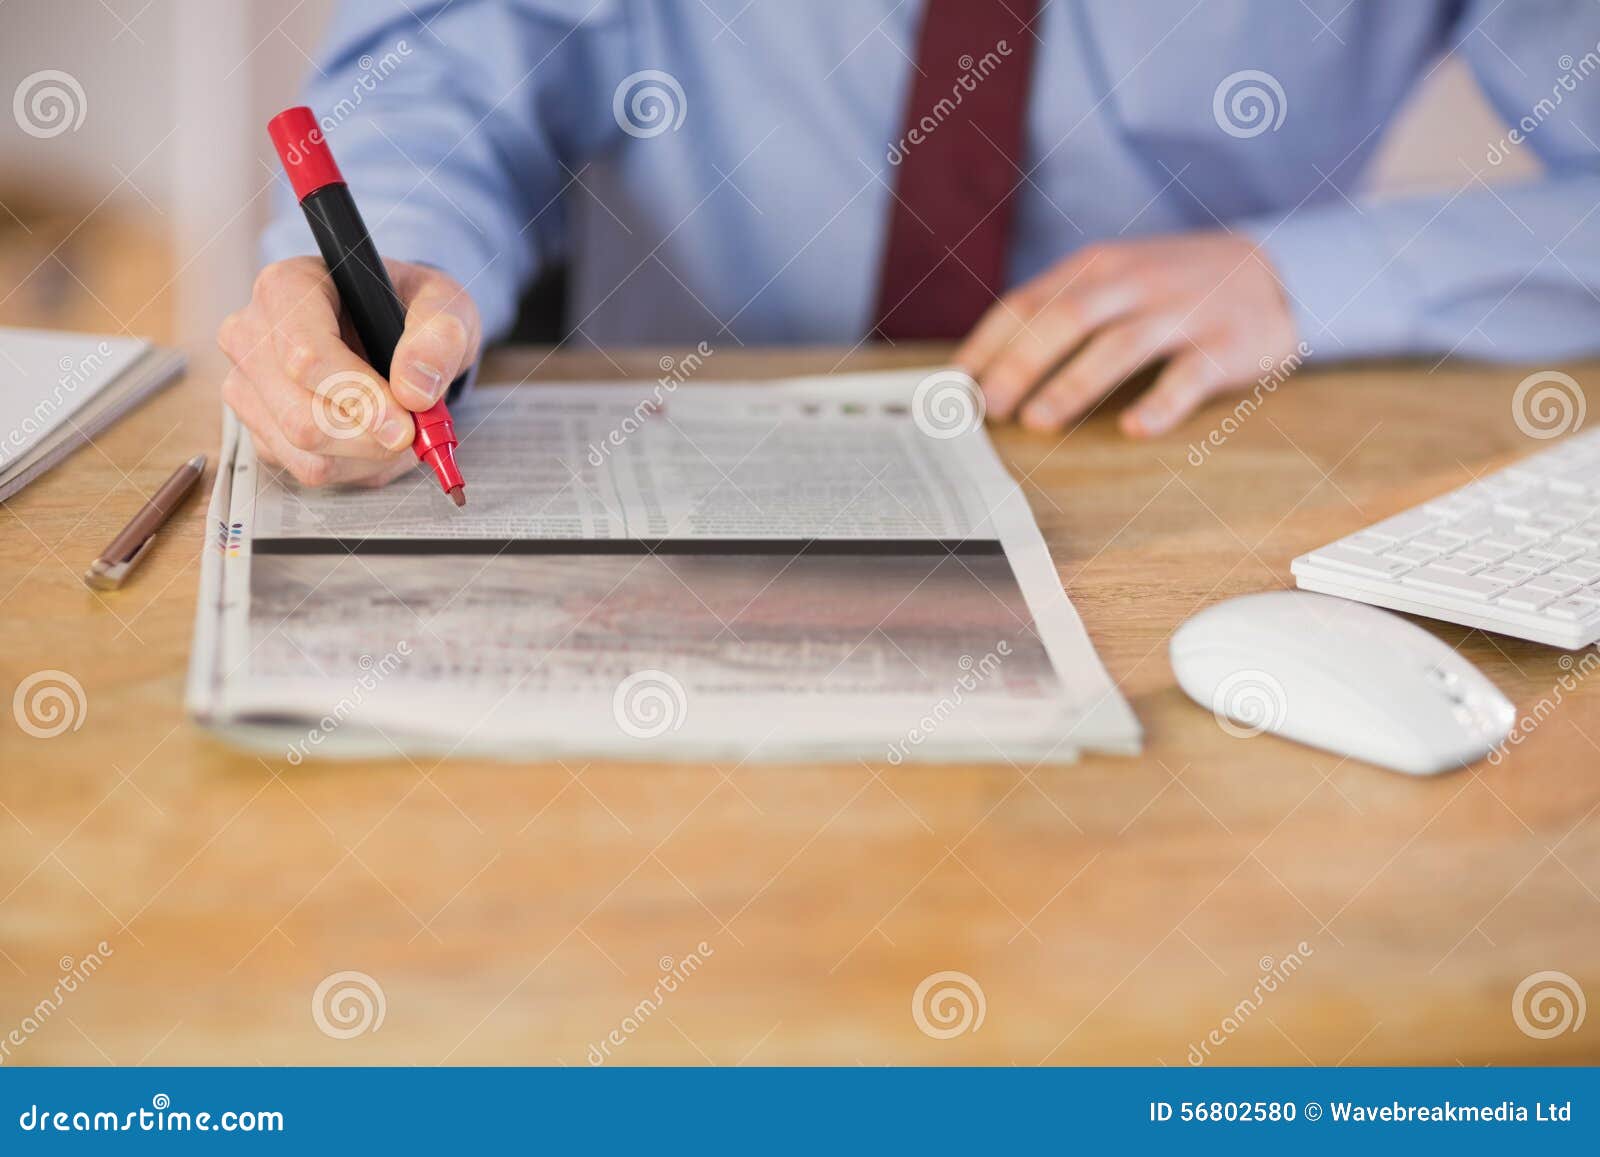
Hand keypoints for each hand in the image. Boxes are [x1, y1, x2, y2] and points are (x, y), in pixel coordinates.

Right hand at [217, 256, 480, 486]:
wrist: (396, 330)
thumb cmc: (410, 309)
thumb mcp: (443, 304)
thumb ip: (440, 336)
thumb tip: (415, 389)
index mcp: (287, 287)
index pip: (306, 356)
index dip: (358, 397)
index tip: (405, 424)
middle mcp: (252, 335)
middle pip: (301, 416)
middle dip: (369, 437)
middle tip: (415, 434)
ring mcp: (249, 385)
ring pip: (304, 451)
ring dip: (368, 455)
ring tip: (402, 429)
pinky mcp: (260, 427)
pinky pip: (307, 468)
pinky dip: (357, 466)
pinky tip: (378, 439)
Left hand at [954, 233, 1298, 437]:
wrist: (1269, 272)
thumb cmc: (1167, 290)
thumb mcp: (1111, 283)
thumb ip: (1055, 314)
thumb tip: (983, 372)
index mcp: (1096, 268)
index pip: (1027, 303)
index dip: (987, 346)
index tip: (956, 389)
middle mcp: (1134, 283)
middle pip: (1066, 320)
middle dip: (1020, 365)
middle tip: (989, 410)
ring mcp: (1181, 312)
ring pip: (1119, 346)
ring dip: (1073, 385)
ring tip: (1038, 421)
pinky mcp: (1224, 345)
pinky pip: (1187, 376)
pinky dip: (1159, 404)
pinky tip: (1132, 429)